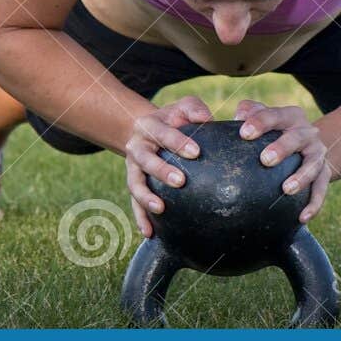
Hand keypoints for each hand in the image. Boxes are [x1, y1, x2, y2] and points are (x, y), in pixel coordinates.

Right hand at [124, 96, 211, 236]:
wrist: (147, 129)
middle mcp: (137, 147)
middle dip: (161, 170)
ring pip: (135, 184)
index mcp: (149, 126)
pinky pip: (134, 203)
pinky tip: (149, 233)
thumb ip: (194, 109)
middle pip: (145, 160)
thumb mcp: (182, 107)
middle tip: (180, 181)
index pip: (163, 133)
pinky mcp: (134, 184)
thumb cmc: (174, 119)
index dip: (178, 142)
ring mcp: (132, 168)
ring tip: (160, 209)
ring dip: (145, 197)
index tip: (196, 152)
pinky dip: (140, 218)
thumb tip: (208, 119)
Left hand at [235, 100, 330, 222]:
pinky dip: (314, 204)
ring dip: (301, 177)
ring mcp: (318, 154)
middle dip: (283, 147)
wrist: (308, 145)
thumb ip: (250, 111)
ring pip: (313, 165)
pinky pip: (321, 190)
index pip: (275, 115)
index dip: (260, 122)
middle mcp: (308, 133)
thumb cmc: (274, 131)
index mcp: (290, 116)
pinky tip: (302, 218)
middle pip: (297, 138)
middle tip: (266, 159)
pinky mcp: (325, 173)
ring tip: (287, 189)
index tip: (244, 133)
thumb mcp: (264, 117)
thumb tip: (238, 116)